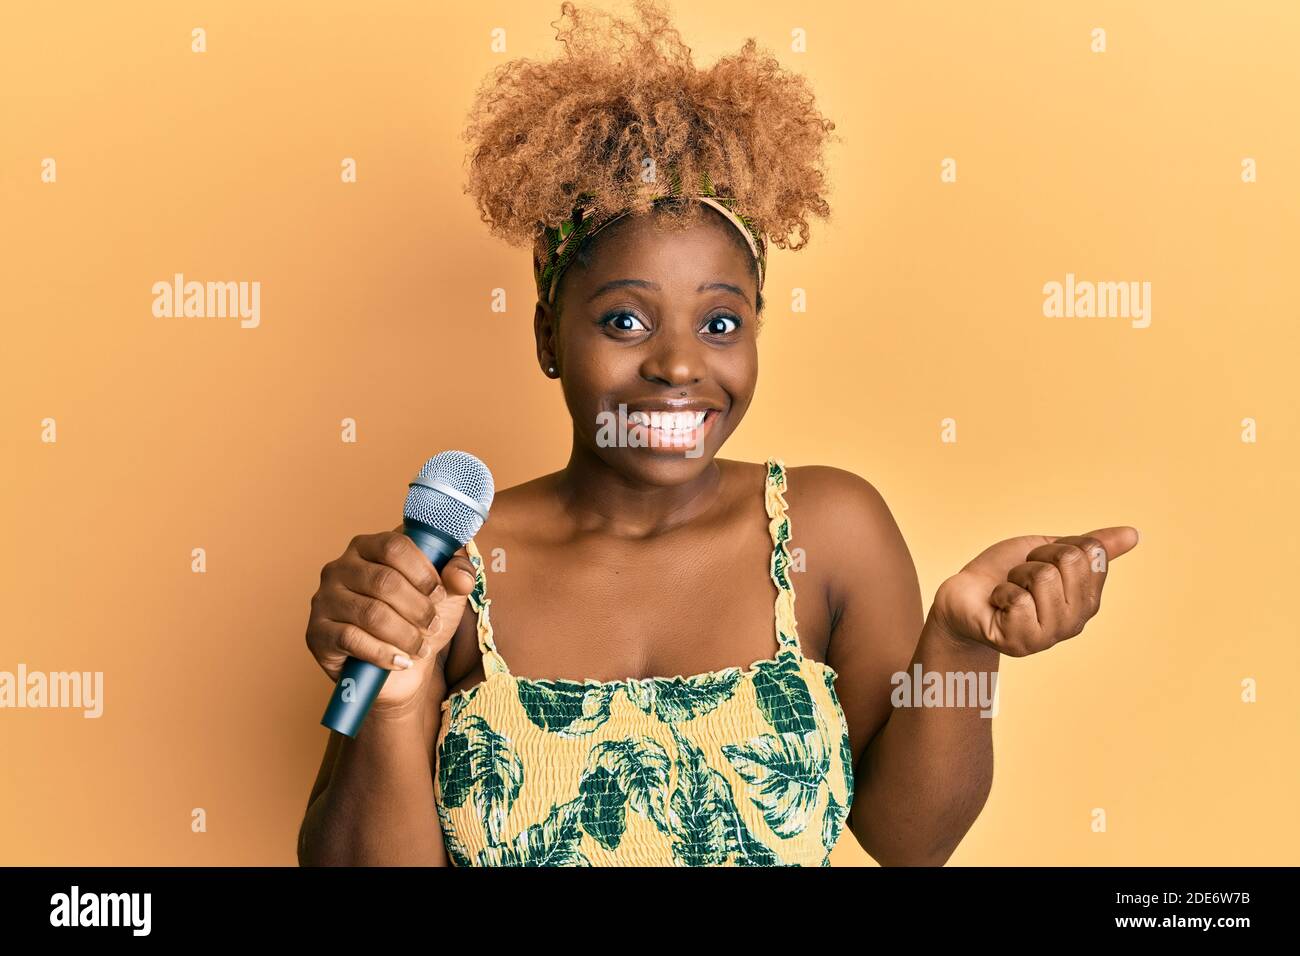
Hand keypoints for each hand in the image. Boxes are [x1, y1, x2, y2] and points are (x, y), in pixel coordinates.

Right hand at [305, 528, 477, 714]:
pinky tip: (400, 661)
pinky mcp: (317, 632)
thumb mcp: (447, 593)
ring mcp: (324, 599)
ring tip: (421, 647)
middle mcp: (340, 567)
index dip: (423, 571)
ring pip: (371, 613)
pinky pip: (351, 639)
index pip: (394, 546)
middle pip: (384, 581)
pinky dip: (383, 653)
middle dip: (418, 608)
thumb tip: (460, 578)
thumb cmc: (419, 619)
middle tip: (433, 626)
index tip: (440, 593)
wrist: (400, 667)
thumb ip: (459, 575)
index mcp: (369, 546)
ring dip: (405, 634)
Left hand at [929, 526, 1138, 656]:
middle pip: (1070, 560)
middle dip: (1035, 557)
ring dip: (1016, 575)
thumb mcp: (1048, 551)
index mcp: (1087, 599)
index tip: (1038, 560)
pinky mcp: (1021, 643)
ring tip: (1008, 590)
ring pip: (1044, 577)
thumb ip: (1090, 546)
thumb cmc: (1004, 573)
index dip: (1055, 546)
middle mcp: (1075, 622)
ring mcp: (1049, 636)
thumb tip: (1134, 534)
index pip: (1091, 551)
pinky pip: (1020, 599)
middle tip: (1018, 575)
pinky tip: (996, 605)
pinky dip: (1001, 592)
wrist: (962, 595)